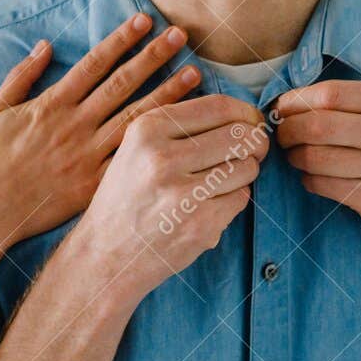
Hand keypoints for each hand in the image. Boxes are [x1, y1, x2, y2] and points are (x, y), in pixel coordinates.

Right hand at [0, 13, 200, 270]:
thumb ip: (21, 76)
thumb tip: (45, 45)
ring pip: (136, 119)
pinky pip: (134, 161)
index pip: (95, 63)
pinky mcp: (95, 185)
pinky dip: (160, 145)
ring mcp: (88, 155)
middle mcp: (75, 125)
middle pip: (123, 84)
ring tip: (195, 75)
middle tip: (181, 36)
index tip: (146, 19)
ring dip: (168, 94)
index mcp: (52, 104)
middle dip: (154, 57)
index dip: (122, 39)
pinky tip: (183, 132)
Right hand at [66, 92, 265, 306]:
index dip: (246, 114)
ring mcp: (182, 193)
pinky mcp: (199, 224)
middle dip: (256, 143)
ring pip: (246, 167)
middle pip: (240, 135)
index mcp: (147, 130)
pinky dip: (233, 200)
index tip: (252, 123)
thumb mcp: (136, 148)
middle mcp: (162, 157)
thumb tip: (241, 115)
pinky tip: (210, 206)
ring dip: (245, 173)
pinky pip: (241, 198)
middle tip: (253, 152)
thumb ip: (179, 126)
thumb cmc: (127, 197)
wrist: (105, 253)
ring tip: (224, 182)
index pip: (219, 106)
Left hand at [273, 80, 360, 258]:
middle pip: (319, 124)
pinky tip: (311, 177)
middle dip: (289, 129)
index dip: (297, 100)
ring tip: (294, 155)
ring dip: (295, 156)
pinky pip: (325, 185)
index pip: (334, 93)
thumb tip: (299, 99)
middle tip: (281, 133)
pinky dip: (309, 179)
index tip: (282, 107)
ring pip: (317, 157)